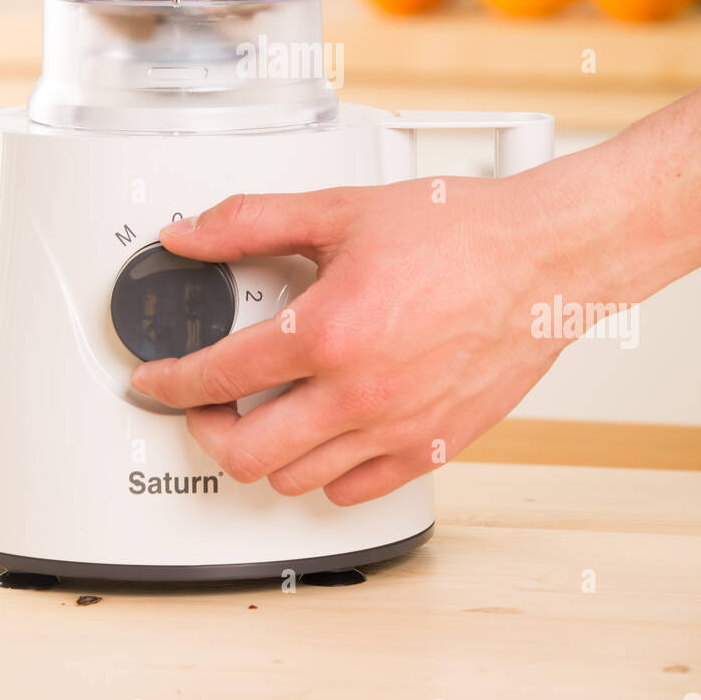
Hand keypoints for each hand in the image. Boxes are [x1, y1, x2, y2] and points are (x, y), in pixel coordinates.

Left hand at [130, 175, 568, 505]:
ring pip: (295, 480)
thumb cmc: (459, 233)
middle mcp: (358, 393)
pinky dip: (325, 472)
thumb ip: (251, 222)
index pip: (218, 377)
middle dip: (206, 432)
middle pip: (245, 454)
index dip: (170, 382)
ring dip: (263, 453)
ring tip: (263, 416)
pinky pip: (356, 490)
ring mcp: (396, 429)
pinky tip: (324, 436)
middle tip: (204, 406)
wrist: (543, 259)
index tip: (157, 380)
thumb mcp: (341, 210)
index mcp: (328, 332)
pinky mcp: (432, 448)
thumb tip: (189, 235)